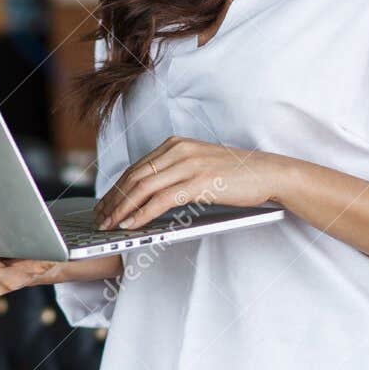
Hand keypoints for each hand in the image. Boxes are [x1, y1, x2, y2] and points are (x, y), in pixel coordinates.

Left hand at [96, 137, 287, 229]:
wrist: (268, 173)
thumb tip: (149, 195)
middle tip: (100, 218)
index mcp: (176, 144)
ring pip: (143, 187)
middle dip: (113, 200)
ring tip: (109, 225)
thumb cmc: (236, 175)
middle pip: (134, 176)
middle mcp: (178, 150)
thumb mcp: (200, 167)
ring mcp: (188, 164)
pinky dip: (142, 213)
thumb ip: (175, 173)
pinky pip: (162, 199)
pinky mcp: (199, 181)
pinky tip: (132, 224)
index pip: (136, 167)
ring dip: (122, 209)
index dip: (116, 188)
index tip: (104, 205)